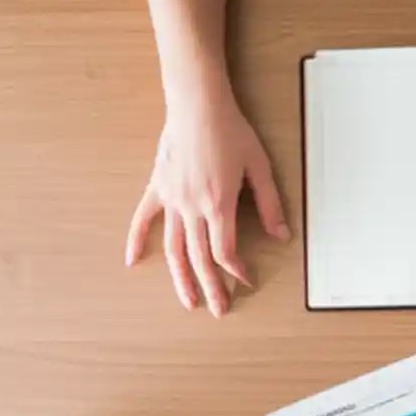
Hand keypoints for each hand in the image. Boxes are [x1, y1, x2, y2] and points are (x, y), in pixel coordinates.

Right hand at [126, 86, 289, 317]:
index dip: (236, 270)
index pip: (226, 251)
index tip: (245, 280)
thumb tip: (282, 235)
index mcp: (219, 205)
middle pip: (201, 258)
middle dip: (211, 287)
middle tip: (218, 310)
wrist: (197, 104)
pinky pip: (144, 218)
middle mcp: (193, 208)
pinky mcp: (158, 188)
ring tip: (187, 301)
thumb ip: (269, 204)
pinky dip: (137, 240)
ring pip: (174, 248)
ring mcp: (172, 200)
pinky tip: (133, 262)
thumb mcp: (259, 167)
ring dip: (180, 278)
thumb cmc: (231, 131)